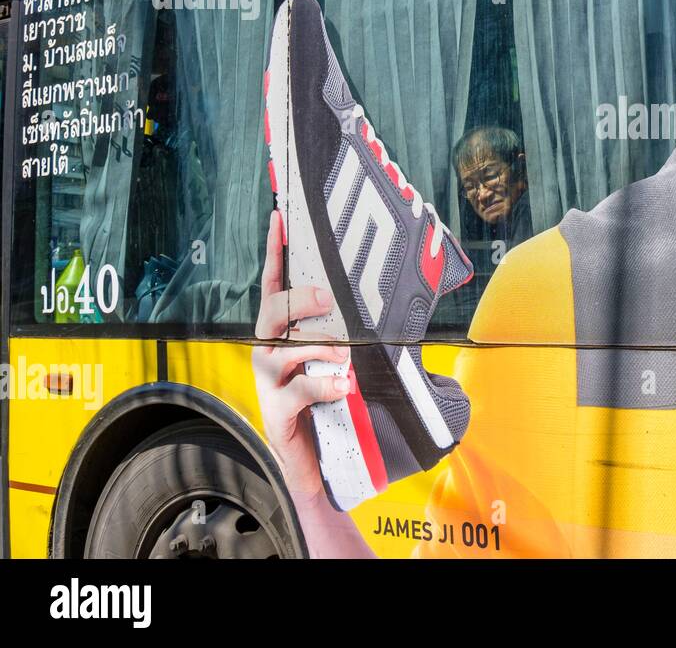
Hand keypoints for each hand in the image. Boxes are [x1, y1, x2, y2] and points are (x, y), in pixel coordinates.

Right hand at [251, 210, 348, 499]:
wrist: (321, 462)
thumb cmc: (336, 398)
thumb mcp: (349, 358)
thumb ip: (361, 330)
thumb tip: (403, 297)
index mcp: (286, 332)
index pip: (277, 285)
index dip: (276, 252)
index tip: (281, 216)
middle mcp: (271, 352)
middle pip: (272, 313)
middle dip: (299, 301)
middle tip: (328, 298)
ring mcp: (269, 383)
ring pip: (282, 352)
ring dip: (316, 347)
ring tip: (345, 351)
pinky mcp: (277, 413)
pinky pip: (297, 392)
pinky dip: (323, 386)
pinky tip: (344, 385)